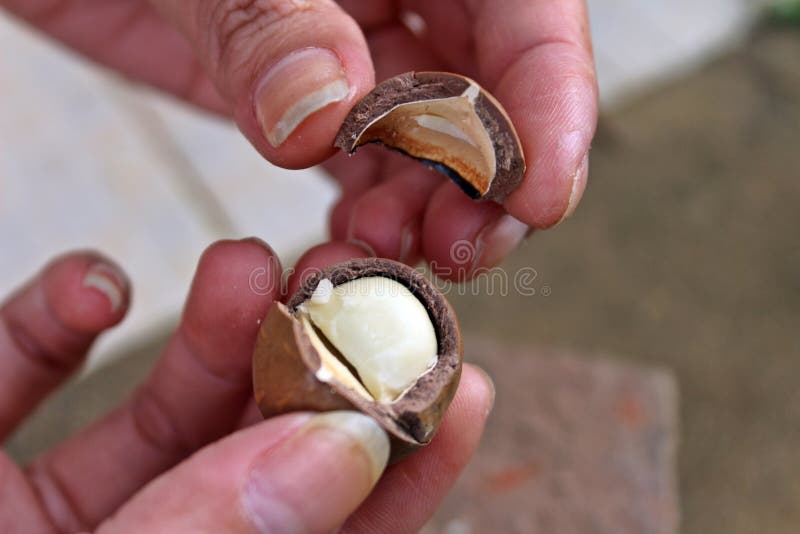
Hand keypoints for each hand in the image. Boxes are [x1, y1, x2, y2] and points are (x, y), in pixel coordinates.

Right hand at [0, 240, 493, 532]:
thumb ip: (223, 532)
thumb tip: (349, 453)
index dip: (402, 471)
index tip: (464, 387)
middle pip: (253, 452)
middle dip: (310, 359)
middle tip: (359, 281)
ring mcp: (54, 508)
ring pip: (165, 405)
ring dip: (216, 326)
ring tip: (248, 260)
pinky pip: (30, 372)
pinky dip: (59, 316)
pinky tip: (96, 288)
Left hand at [3, 0, 596, 276]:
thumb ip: (266, 22)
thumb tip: (325, 115)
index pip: (530, 16)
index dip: (552, 106)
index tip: (542, 196)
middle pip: (492, 96)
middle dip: (482, 184)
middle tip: (454, 250)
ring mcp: (360, 48)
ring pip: (428, 145)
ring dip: (418, 214)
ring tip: (378, 256)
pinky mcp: (310, 96)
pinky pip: (362, 165)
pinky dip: (363, 214)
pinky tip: (346, 247)